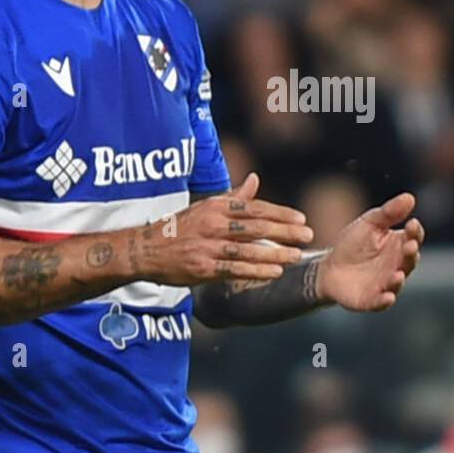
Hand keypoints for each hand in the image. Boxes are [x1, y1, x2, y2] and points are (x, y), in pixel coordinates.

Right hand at [140, 173, 312, 285]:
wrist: (146, 250)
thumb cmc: (180, 227)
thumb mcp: (205, 206)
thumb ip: (233, 197)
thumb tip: (255, 179)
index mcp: (216, 207)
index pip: (254, 208)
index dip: (280, 214)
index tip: (300, 219)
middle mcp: (213, 224)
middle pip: (256, 227)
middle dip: (285, 232)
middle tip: (308, 234)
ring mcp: (208, 246)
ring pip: (248, 250)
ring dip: (275, 253)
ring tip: (296, 256)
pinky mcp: (203, 267)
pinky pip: (235, 269)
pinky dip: (256, 270)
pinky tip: (274, 272)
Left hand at [318, 193, 423, 311]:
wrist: (329, 267)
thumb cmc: (353, 243)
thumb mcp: (369, 223)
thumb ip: (389, 213)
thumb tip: (410, 198)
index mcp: (399, 245)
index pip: (414, 237)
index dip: (415, 232)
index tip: (412, 224)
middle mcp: (398, 265)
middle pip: (410, 260)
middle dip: (411, 254)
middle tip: (409, 245)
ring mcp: (386, 284)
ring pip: (398, 283)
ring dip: (399, 280)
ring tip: (398, 274)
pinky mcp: (372, 300)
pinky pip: (381, 302)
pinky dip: (385, 301)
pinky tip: (388, 297)